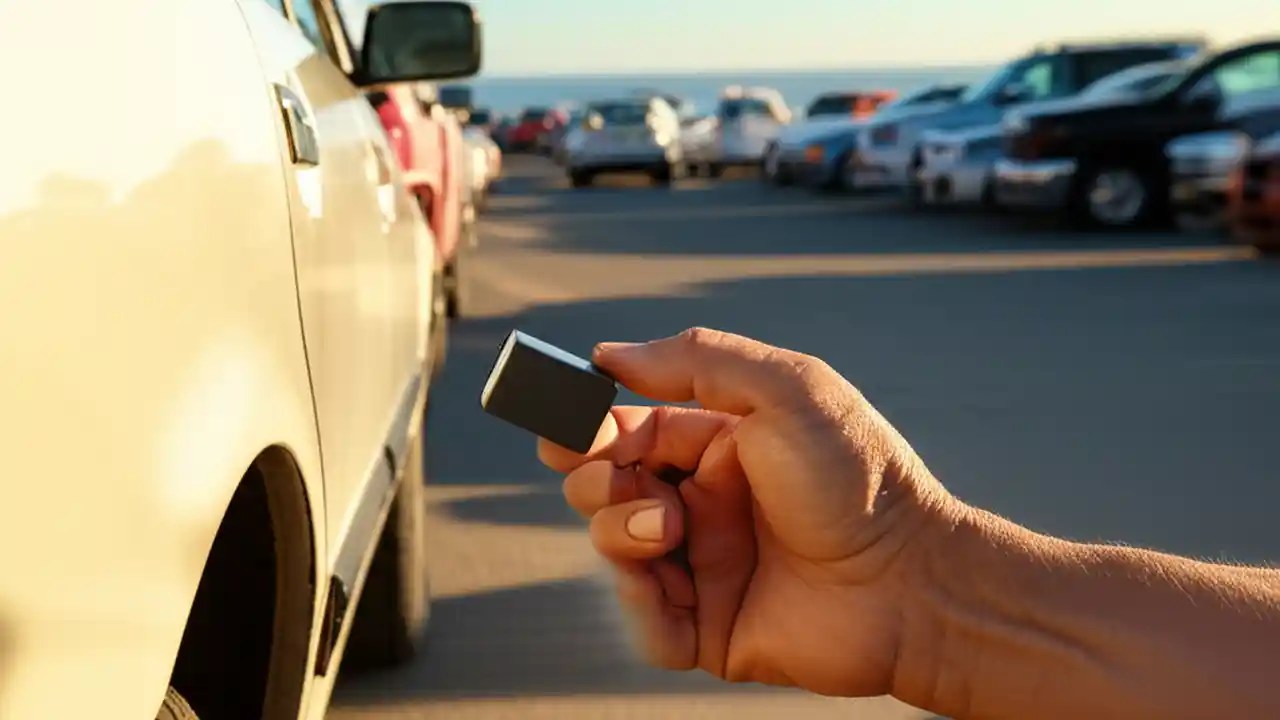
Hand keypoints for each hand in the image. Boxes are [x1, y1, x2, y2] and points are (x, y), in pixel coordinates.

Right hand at [538, 328, 958, 696]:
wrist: (912, 580)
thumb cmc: (857, 477)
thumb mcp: (785, 390)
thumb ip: (696, 361)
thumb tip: (608, 354)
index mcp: (720, 447)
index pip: (630, 430)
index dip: (588, 426)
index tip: (562, 421)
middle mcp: (706, 505)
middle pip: (608, 488)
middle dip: (592, 478)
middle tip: (609, 475)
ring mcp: (707, 569)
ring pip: (615, 550)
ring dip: (619, 530)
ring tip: (669, 526)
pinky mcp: (711, 632)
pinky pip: (647, 625)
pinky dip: (639, 605)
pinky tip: (666, 579)